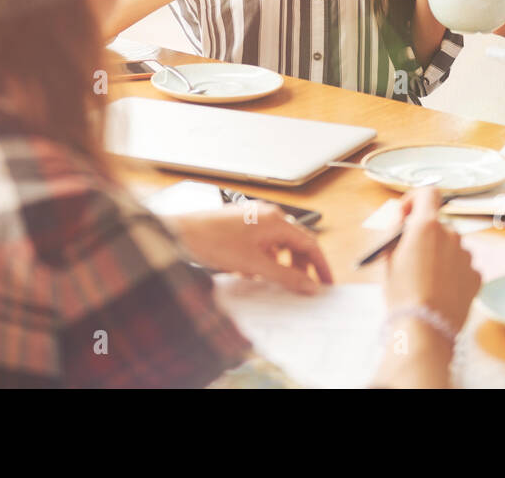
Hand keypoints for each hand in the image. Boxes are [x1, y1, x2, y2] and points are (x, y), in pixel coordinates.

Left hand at [164, 203, 332, 293]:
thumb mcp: (255, 264)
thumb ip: (286, 276)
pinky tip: (252, 274)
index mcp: (275, 220)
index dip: (319, 265)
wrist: (179, 234)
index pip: (309, 243)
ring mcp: (252, 220)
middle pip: (294, 243)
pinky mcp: (239, 226)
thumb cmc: (213, 240)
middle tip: (301, 287)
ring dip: (279, 265)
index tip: (325, 282)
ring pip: (276, 245)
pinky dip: (262, 260)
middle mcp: (266, 216)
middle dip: (299, 266)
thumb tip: (309, 285)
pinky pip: (260, 245)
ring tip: (274, 282)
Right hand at [383, 187, 479, 330]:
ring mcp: (466, 256)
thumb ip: (397, 231)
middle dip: (424, 235)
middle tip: (410, 256)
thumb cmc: (401, 293)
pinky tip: (439, 289)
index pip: (428, 192)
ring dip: (439, 254)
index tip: (406, 215)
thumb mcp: (388, 258)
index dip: (415, 199)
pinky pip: (462, 265)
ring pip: (451, 246)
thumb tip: (403, 218)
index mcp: (427, 226)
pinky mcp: (476, 276)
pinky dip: (452, 272)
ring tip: (424, 279)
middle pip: (438, 224)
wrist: (425, 328)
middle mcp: (451, 235)